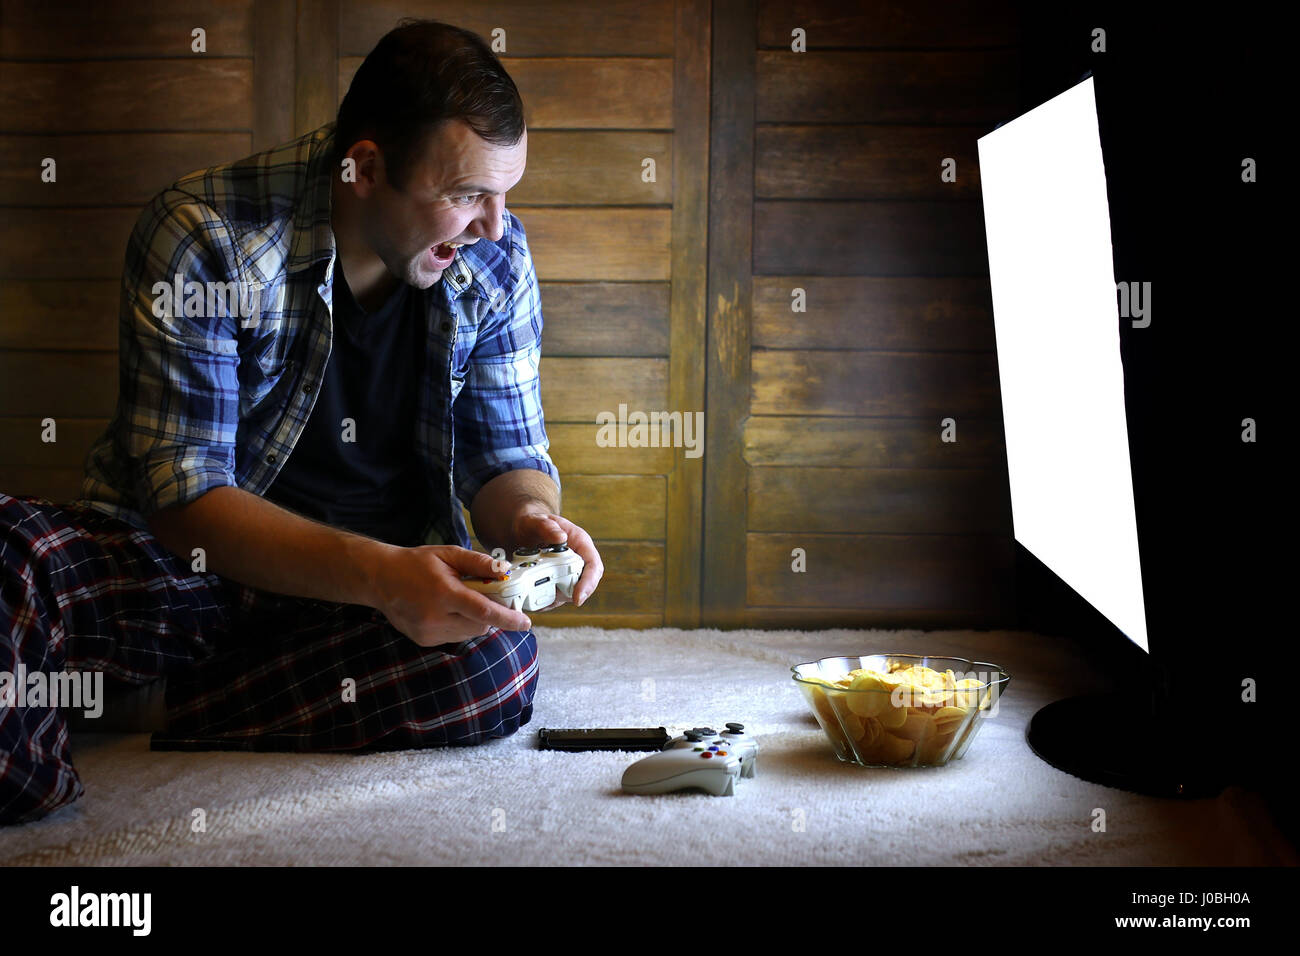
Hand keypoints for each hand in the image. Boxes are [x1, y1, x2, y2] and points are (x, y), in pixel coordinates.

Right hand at [371, 544, 532, 646]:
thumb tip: (505, 570)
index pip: (484, 611)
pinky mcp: (425, 641)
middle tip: (488, 596)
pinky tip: (447, 610)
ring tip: (460, 600)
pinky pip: (455, 636)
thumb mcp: (448, 554)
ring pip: (469, 633)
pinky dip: (460, 625)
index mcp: (444, 594)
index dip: (508, 618)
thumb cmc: (415, 563)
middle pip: (481, 624)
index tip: (526, 622)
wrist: (380, 579)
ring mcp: (429, 632)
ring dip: (475, 620)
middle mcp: (436, 617)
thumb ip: (478, 562)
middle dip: (491, 613)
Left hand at [510, 511, 603, 610]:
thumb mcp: (536, 521)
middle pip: (584, 584)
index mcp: (580, 543)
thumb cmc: (533, 523)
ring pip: (570, 592)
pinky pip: (557, 595)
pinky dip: (547, 601)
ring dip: (555, 599)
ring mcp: (568, 571)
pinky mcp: (558, 580)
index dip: (589, 583)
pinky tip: (534, 601)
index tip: (577, 598)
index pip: (593, 566)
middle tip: (549, 598)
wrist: (524, 530)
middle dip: (568, 595)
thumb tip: (561, 538)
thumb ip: (547, 527)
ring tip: (537, 600)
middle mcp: (578, 559)